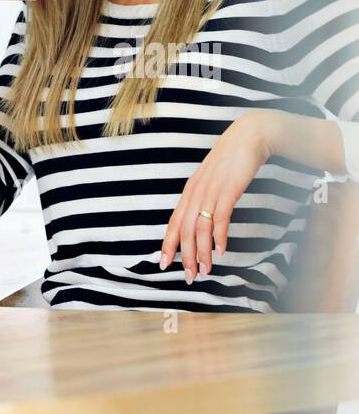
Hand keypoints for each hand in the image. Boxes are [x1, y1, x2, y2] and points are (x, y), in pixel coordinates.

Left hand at [159, 112, 272, 283]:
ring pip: (200, 227)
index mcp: (190, 190)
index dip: (168, 243)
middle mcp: (196, 191)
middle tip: (190, 276)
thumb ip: (206, 199)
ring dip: (202, 252)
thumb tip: (205, 223)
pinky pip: (220, 217)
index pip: (174, 221)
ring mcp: (211, 190)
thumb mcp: (213, 181)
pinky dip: (219, 236)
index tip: (164, 263)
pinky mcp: (227, 189)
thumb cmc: (232, 160)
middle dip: (185, 256)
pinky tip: (221, 250)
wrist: (248, 137)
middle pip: (184, 229)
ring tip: (206, 270)